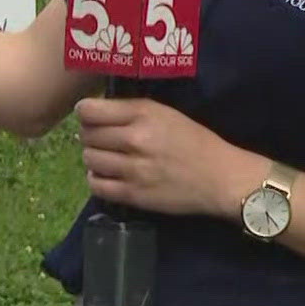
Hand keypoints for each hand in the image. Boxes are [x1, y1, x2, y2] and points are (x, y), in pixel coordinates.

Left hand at [76, 97, 238, 218]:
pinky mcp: (133, 194)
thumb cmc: (194, 141)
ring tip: (107, 158)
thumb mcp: (165, 113)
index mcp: (143, 114)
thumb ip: (131, 111)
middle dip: (90, 135)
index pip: (90, 110)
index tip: (89, 115)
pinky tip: (108, 175)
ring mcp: (132, 169)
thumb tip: (95, 111)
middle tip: (102, 139)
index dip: (85, 112)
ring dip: (94, 157)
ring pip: (89, 159)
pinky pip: (96, 185)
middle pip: (87, 135)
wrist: (220, 178)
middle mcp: (135, 139)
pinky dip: (97, 179)